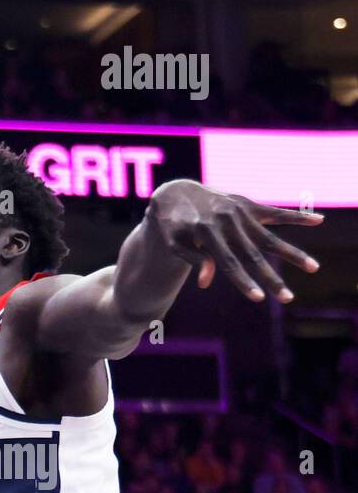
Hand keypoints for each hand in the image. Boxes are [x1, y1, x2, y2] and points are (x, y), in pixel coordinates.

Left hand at [148, 179, 321, 301]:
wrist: (176, 194)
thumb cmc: (174, 226)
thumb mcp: (174, 243)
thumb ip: (191, 259)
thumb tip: (206, 282)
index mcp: (205, 231)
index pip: (228, 261)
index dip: (242, 280)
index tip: (258, 298)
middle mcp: (225, 220)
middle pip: (252, 254)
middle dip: (270, 278)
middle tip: (287, 298)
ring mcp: (238, 211)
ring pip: (269, 237)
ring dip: (292, 253)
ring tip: (313, 268)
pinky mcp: (247, 204)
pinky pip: (275, 212)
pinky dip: (296, 217)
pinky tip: (319, 220)